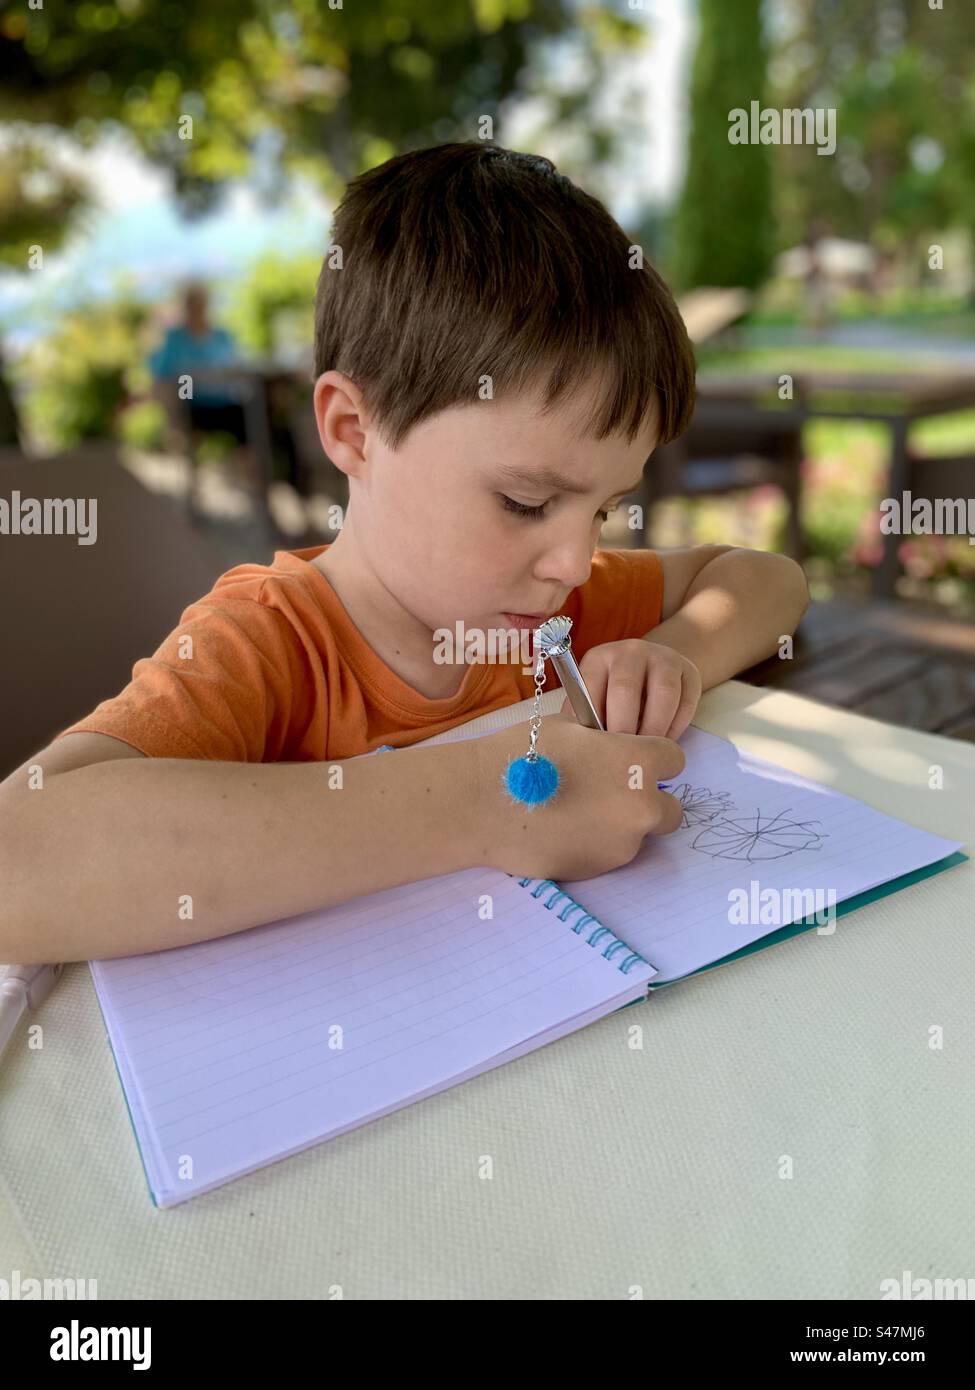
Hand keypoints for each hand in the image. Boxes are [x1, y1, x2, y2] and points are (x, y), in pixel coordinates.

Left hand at [558, 639, 701, 738]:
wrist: (655, 669)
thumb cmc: (616, 695)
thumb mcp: (597, 698)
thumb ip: (585, 718)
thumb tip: (574, 750)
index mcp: (598, 658)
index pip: (590, 687)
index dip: (593, 722)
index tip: (598, 750)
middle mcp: (629, 651)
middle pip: (625, 689)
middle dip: (623, 728)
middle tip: (624, 757)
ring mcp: (662, 657)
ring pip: (663, 694)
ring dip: (655, 729)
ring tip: (647, 751)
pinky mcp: (689, 671)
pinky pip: (685, 702)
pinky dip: (675, 727)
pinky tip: (665, 741)